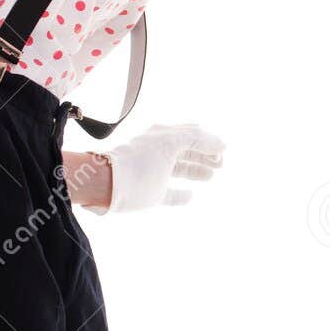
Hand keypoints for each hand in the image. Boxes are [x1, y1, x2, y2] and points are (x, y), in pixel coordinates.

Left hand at [99, 123, 225, 213]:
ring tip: (210, 176)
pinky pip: (168, 192)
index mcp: (163, 137)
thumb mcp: (171, 144)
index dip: (209, 141)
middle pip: (185, 151)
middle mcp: (158, 151)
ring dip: (195, 171)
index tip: (223, 151)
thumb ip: (197, 139)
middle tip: (220, 164)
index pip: (191, 134)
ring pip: (178, 169)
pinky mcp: (147, 193)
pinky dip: (180, 194)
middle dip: (204, 155)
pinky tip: (189, 196)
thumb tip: (219, 143)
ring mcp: (152, 172)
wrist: (106, 185)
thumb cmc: (140, 163)